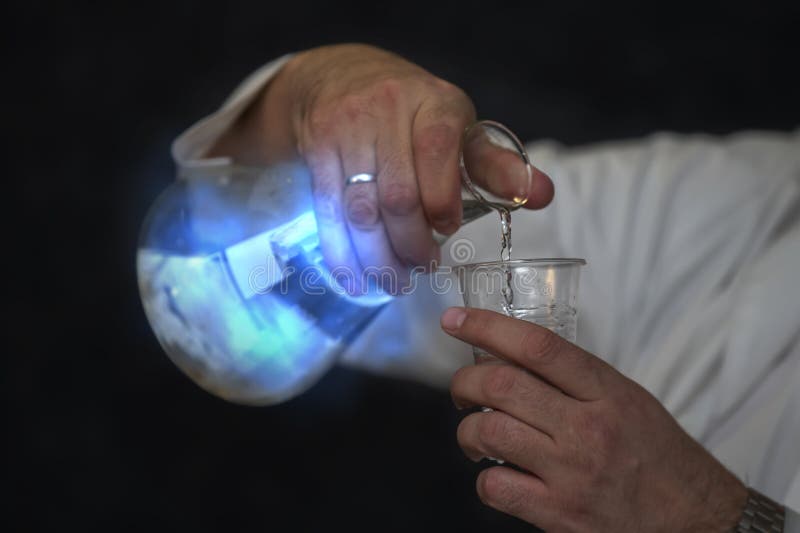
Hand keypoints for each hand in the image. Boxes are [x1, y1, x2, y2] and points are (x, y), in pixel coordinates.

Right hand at [211, 44, 553, 290]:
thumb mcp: (458, 128)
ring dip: (378, 258)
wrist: (341, 78)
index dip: (443, 202)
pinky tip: (358, 279)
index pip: (439, 152)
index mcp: (433, 102)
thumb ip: (497, 165)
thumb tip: (544, 195)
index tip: (448, 231)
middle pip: (398, 196)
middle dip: (412, 245)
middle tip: (423, 268)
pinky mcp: (315, 152)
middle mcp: (386, 109)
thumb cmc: (414, 113)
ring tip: (395, 281)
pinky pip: (327, 215)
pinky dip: (342, 256)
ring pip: (360, 212)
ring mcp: (345, 130)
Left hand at [441, 307, 747, 531]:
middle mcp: (587, 428)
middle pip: (501, 385)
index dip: (487, 326)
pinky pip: (495, 487)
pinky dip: (484, 478)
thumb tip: (514, 357)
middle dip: (464, 382)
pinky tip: (496, 473)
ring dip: (467, 429)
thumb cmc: (661, 457)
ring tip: (475, 432)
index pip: (537, 346)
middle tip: (462, 390)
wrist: (696, 519)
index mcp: (606, 392)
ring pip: (489, 432)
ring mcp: (571, 473)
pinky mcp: (559, 513)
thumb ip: (576, 378)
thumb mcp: (629, 400)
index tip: (456, 320)